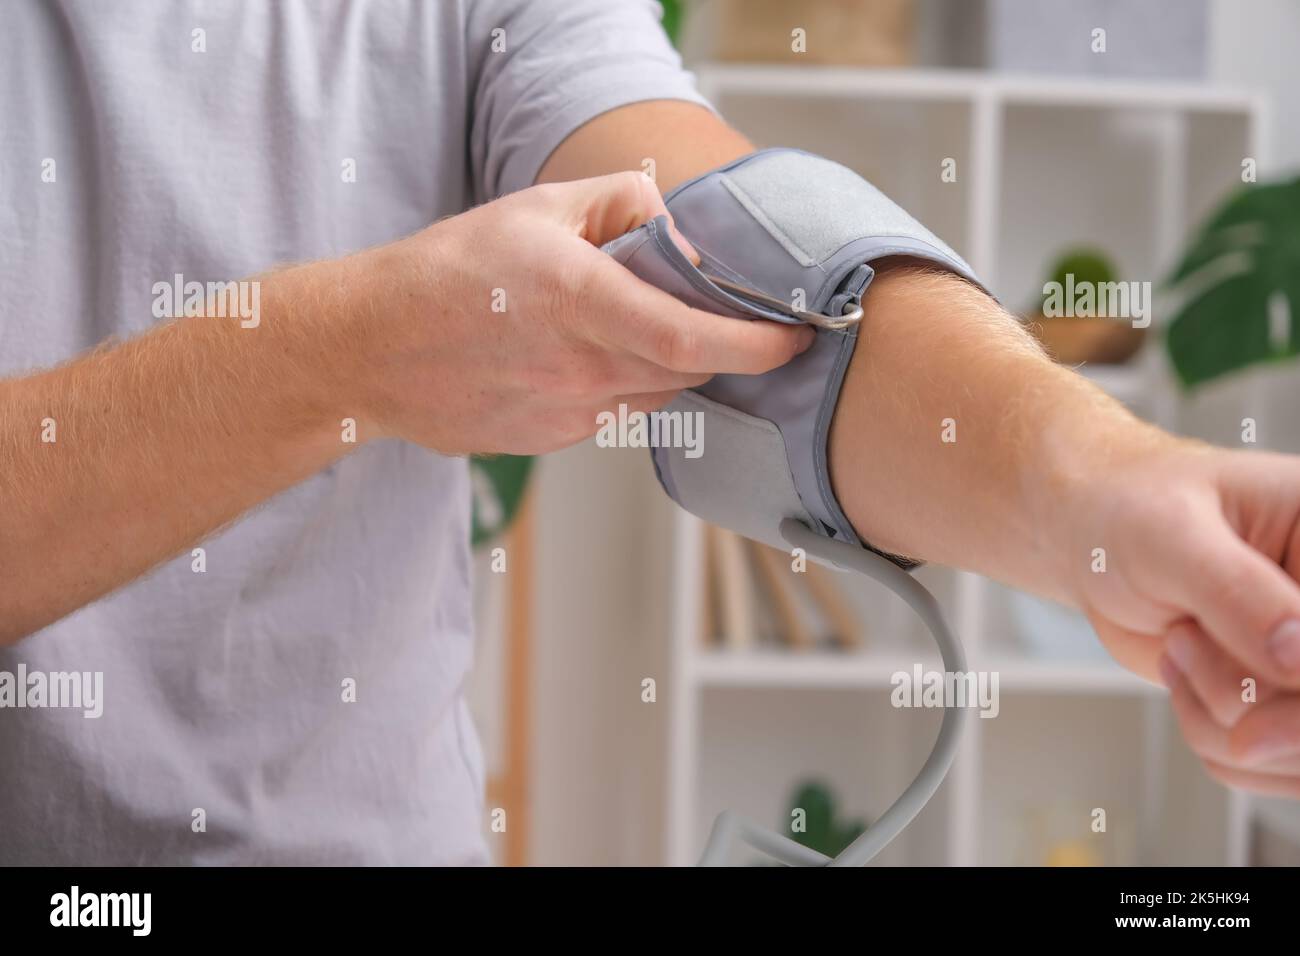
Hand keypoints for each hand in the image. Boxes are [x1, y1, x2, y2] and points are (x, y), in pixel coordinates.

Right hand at [335, 171, 813, 454]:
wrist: (371, 349)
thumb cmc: (449, 270)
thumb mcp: (537, 205)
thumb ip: (623, 203)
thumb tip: (680, 233)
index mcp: (577, 300)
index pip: (691, 339)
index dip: (756, 346)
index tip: (794, 339)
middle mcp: (578, 367)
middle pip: (687, 370)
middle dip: (718, 348)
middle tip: (718, 316)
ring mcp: (565, 414)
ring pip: (655, 396)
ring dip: (668, 365)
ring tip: (634, 326)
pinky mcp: (551, 440)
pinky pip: (615, 413)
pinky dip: (623, 384)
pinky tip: (583, 357)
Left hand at [1059, 439, 1299, 794]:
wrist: (1098, 544)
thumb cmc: (1133, 515)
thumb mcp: (1174, 536)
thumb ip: (1238, 594)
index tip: (1251, 719)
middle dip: (1251, 706)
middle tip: (1180, 646)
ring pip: (1298, 753)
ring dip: (1222, 720)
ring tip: (1179, 643)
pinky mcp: (1287, 703)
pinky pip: (1275, 770)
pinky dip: (1217, 741)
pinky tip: (1185, 677)